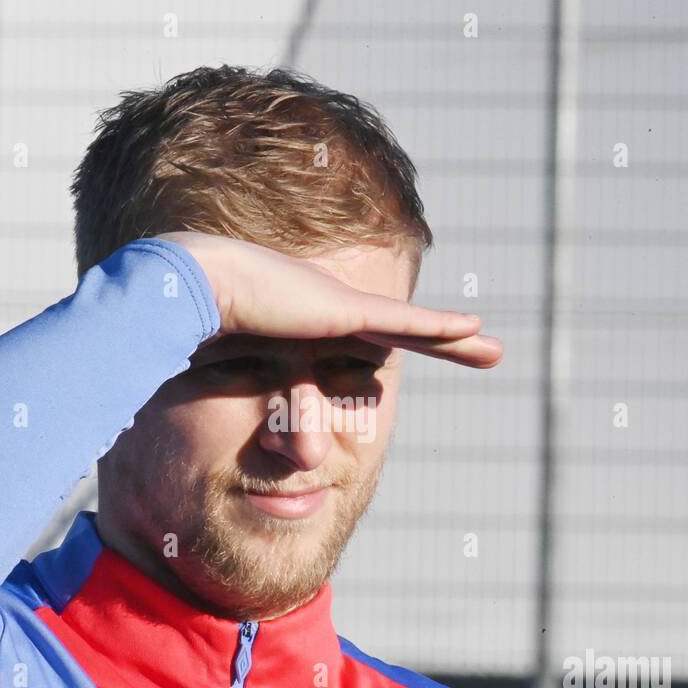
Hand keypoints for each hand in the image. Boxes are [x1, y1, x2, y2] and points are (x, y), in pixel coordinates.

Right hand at [154, 231, 502, 368]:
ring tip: (495, 350)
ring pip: (414, 329)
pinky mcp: (347, 311)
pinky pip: (407, 325)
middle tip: (482, 347)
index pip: (361, 340)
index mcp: (307, 323)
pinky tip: (475, 331)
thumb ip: (228, 375)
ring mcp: (342, 308)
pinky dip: (441, 329)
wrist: (193, 287)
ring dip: (456, 340)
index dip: (393, 346)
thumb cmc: (195, 322)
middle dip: (443, 340)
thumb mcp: (220, 357)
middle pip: (401, 331)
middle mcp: (330, 311)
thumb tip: (192, 400)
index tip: (413, 354)